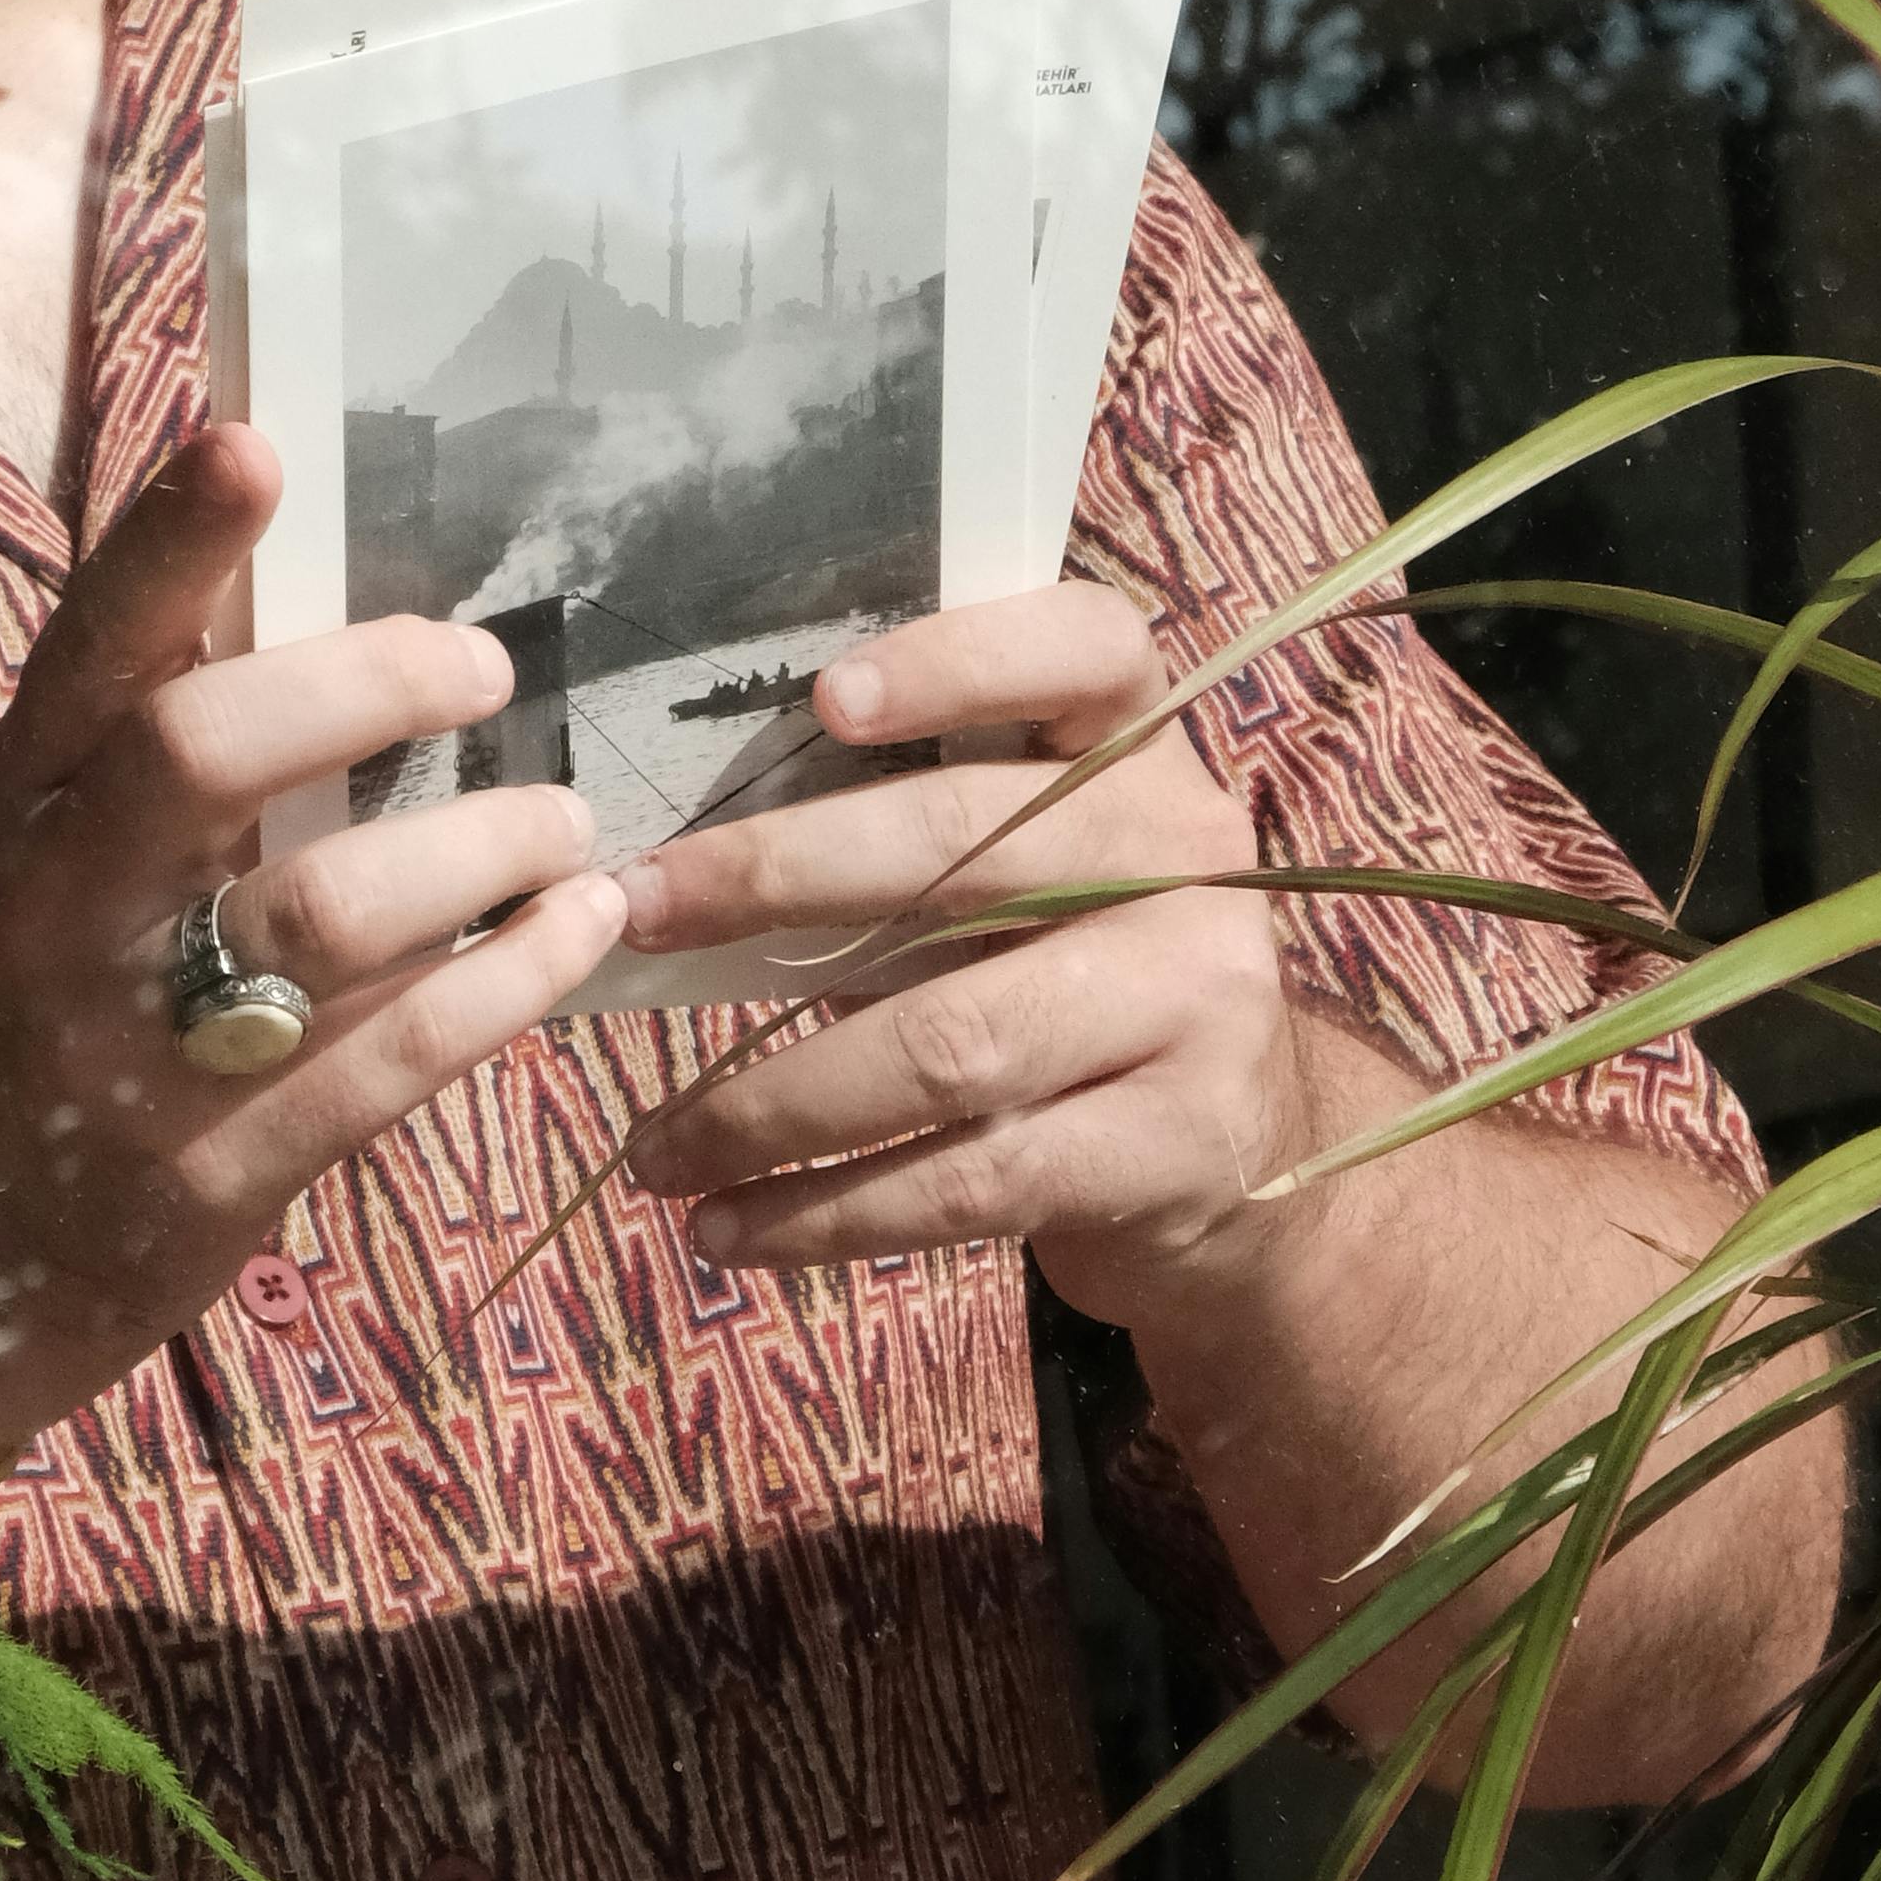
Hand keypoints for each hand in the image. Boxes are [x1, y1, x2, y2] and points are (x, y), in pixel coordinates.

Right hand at [0, 424, 627, 1456]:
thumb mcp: (21, 874)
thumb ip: (129, 760)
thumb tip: (293, 604)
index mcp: (11, 815)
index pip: (85, 652)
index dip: (164, 544)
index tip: (253, 446)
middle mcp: (54, 914)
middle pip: (203, 751)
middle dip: (371, 686)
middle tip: (485, 668)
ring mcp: (126, 1052)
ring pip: (327, 911)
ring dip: (480, 851)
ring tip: (566, 829)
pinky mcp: (207, 1176)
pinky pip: (387, 1060)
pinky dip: (506, 988)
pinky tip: (572, 940)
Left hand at [608, 584, 1308, 1340]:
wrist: (1241, 1167)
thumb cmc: (1075, 992)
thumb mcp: (1034, 887)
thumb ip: (915, 851)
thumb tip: (681, 876)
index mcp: (1144, 759)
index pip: (1087, 650)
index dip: (962, 659)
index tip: (826, 699)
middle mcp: (1193, 860)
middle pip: (972, 848)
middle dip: (778, 879)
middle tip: (639, 918)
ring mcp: (1198, 1004)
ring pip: (949, 1043)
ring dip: (772, 1101)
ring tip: (655, 1146)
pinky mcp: (1175, 1149)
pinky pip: (968, 1179)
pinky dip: (828, 1212)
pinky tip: (731, 1230)